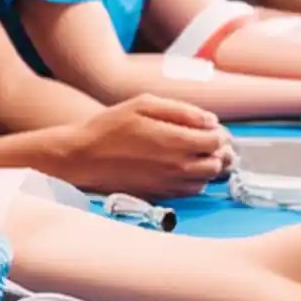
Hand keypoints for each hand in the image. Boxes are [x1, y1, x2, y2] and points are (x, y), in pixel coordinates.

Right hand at [68, 94, 230, 198]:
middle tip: (207, 140)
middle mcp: (178, 168)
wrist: (82, 158)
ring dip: (207, 165)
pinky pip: (191, 191)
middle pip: (217, 163)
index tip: (209, 127)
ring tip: (195, 153)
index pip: (217, 141)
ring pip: (207, 179)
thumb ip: (180, 111)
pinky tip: (181, 167)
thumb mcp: (143, 104)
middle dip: (218, 150)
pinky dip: (194, 179)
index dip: (219, 132)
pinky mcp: (161, 196)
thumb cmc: (109, 128)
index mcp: (176, 142)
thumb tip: (210, 120)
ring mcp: (170, 185)